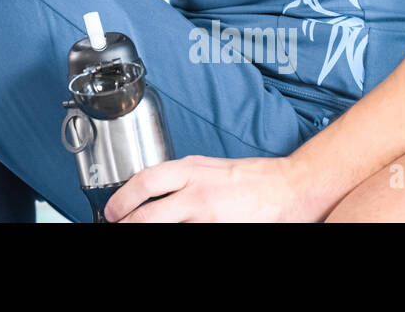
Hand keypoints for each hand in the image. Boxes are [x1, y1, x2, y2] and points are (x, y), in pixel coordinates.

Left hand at [104, 154, 320, 222]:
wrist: (293, 187)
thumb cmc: (254, 177)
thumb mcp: (209, 167)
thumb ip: (182, 178)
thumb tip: (154, 191)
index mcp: (192, 171)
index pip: (145, 181)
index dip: (122, 199)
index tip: (111, 211)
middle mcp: (197, 193)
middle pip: (149, 214)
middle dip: (128, 224)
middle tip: (118, 227)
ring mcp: (210, 217)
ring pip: (168, 229)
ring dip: (151, 231)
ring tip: (139, 232)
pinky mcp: (223, 232)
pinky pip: (191, 238)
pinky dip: (180, 235)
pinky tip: (178, 235)